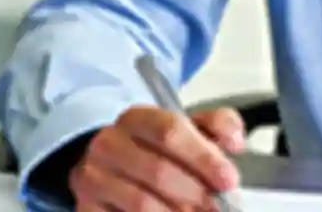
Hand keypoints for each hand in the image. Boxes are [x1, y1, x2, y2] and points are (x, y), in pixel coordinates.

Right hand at [70, 105, 244, 210]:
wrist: (112, 167)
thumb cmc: (158, 151)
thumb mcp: (189, 130)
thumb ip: (218, 126)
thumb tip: (235, 141)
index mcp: (136, 118)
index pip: (170, 132)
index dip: (203, 158)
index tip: (228, 179)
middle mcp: (109, 144)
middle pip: (158, 171)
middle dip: (196, 194)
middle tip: (218, 207)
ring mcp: (92, 177)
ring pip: (142, 203)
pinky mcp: (86, 208)